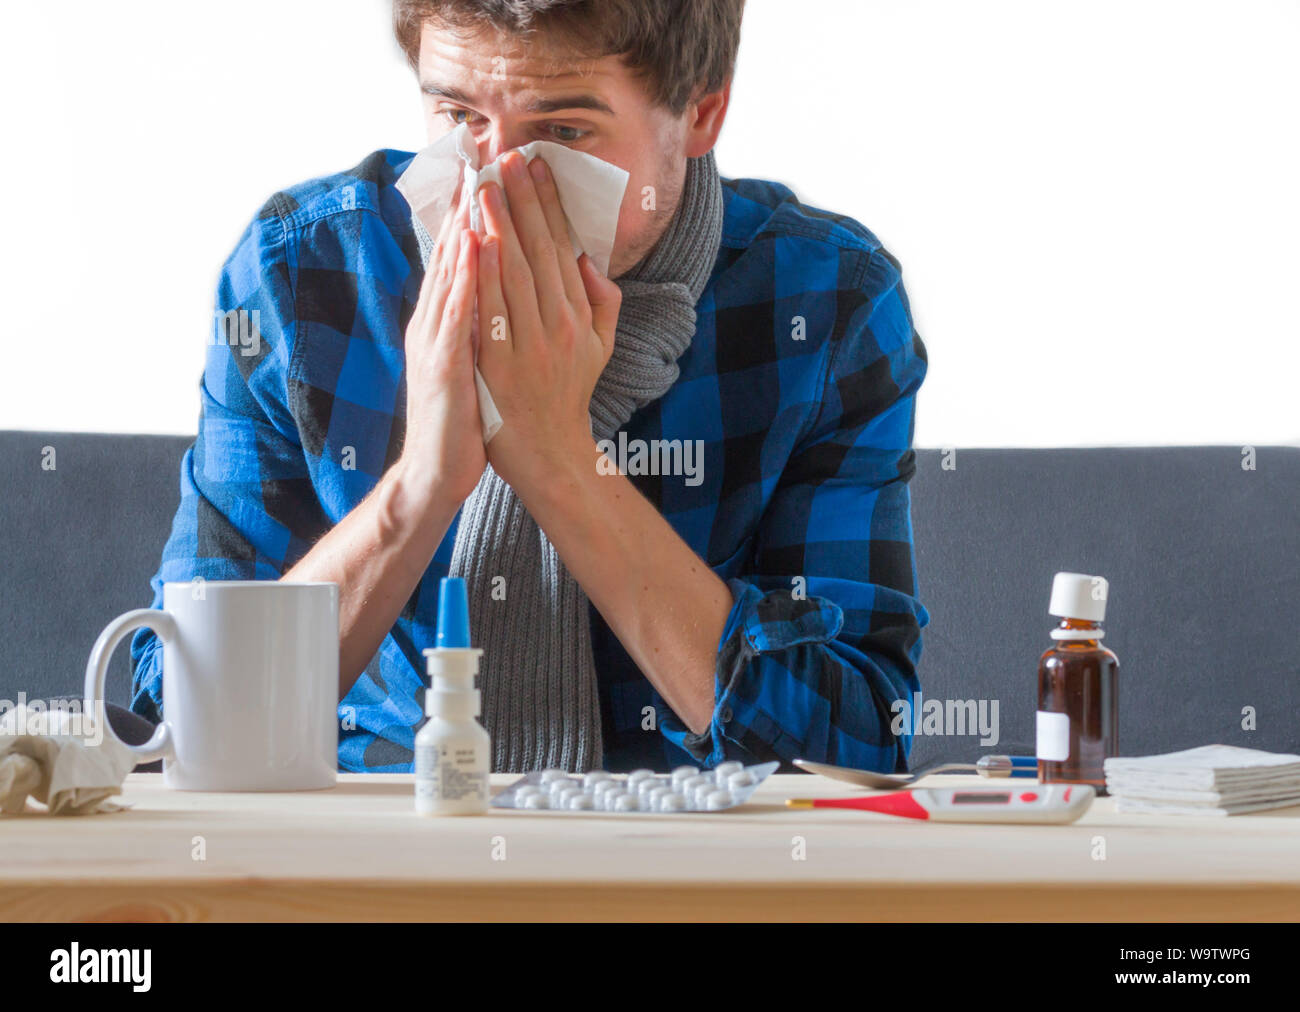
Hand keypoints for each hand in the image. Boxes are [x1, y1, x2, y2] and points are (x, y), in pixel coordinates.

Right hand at [395, 181, 483, 507]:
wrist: (435, 473)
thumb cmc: (463, 422)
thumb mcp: (470, 363)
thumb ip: (477, 325)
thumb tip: (491, 290)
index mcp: (446, 322)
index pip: (462, 258)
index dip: (473, 213)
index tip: (488, 171)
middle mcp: (434, 323)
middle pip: (452, 253)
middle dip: (467, 202)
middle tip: (480, 154)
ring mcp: (435, 342)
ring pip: (451, 273)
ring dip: (464, 224)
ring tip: (477, 180)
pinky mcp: (442, 365)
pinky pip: (456, 313)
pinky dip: (464, 276)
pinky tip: (474, 244)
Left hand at [475, 151, 621, 491]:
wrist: (550, 453)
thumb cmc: (569, 395)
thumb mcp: (601, 348)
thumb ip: (602, 302)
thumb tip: (588, 259)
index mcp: (580, 315)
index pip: (562, 246)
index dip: (547, 204)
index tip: (535, 166)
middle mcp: (559, 324)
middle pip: (538, 250)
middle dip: (522, 200)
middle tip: (507, 157)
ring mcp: (529, 344)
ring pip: (515, 273)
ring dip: (500, 225)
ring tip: (487, 185)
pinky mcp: (500, 364)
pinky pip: (492, 311)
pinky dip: (485, 275)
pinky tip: (476, 241)